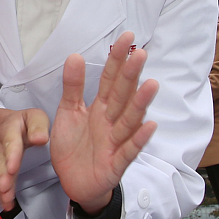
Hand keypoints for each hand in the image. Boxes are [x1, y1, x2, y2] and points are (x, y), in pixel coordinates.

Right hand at [0, 107, 49, 210]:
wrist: (0, 125)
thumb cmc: (23, 122)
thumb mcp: (34, 116)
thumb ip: (38, 126)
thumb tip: (41, 139)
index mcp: (11, 128)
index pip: (11, 142)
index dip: (11, 155)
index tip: (12, 168)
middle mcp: (1, 144)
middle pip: (1, 160)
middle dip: (3, 174)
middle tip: (5, 186)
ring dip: (2, 186)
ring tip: (6, 199)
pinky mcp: (0, 169)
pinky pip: (1, 181)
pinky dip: (3, 194)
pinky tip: (7, 205)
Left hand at [51, 32, 158, 212]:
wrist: (72, 181)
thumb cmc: (74, 146)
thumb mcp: (68, 113)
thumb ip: (72, 87)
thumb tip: (74, 55)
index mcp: (100, 108)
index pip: (109, 79)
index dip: (116, 59)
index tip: (126, 37)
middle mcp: (111, 121)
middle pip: (122, 95)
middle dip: (130, 75)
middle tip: (140, 53)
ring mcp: (116, 141)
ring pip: (129, 120)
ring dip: (140, 103)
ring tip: (151, 84)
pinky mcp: (116, 163)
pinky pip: (129, 150)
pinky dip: (138, 139)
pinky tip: (149, 125)